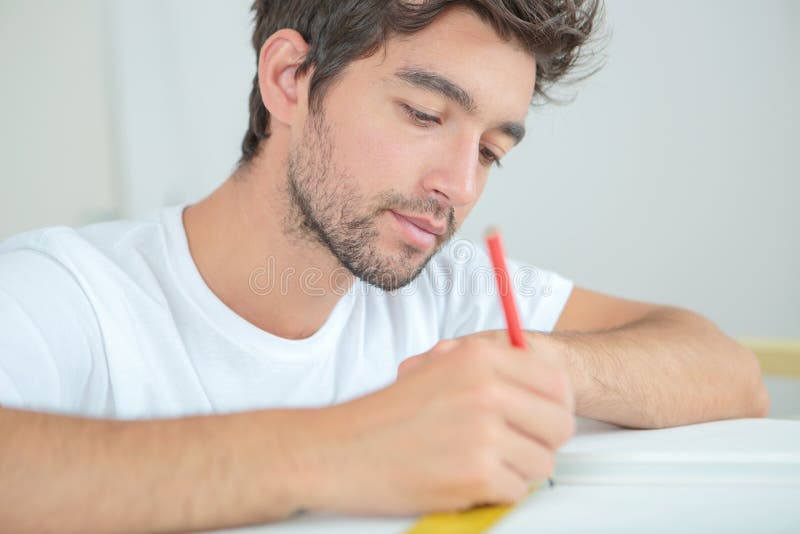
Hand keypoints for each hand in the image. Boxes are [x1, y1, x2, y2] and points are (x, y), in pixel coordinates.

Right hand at [300, 330, 575, 515]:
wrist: (336, 452)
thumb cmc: (381, 417)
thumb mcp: (435, 369)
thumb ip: (488, 370)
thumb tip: (540, 382)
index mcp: (479, 358)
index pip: (556, 381)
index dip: (556, 405)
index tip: (543, 418)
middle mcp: (487, 390)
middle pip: (559, 424)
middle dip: (542, 441)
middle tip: (515, 448)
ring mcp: (484, 434)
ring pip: (543, 462)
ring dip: (518, 470)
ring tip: (482, 465)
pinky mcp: (476, 475)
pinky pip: (518, 491)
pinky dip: (498, 492)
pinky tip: (467, 480)